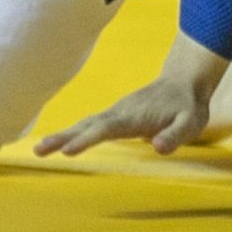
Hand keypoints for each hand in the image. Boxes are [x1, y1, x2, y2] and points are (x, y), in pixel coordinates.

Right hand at [35, 33, 231, 157]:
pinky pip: (89, 126)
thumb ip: (176, 135)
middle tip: (39, 150)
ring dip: (62, 136)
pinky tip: (56, 143)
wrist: (184, 81)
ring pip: (85, 125)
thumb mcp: (192, 122)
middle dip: (63, 138)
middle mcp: (120, 113)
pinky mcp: (115, 117)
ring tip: (39, 149)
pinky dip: (71, 134)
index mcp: (135, 116)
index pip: (107, 129)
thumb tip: (158, 148)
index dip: (87, 139)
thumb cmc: (188, 106)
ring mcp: (115, 113)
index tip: (68, 150)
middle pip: (87, 126)